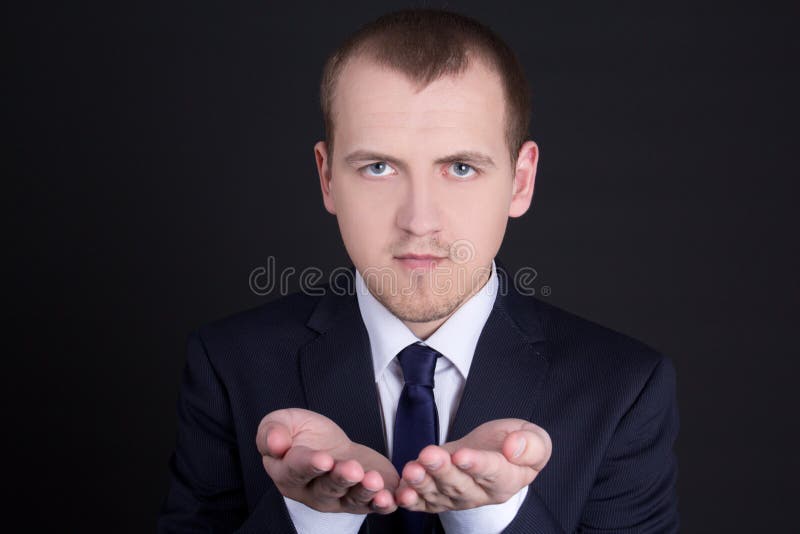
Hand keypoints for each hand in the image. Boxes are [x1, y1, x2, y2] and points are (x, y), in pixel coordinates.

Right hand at [256, 408, 399, 513]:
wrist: (328, 443)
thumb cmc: (301, 433)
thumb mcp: (282, 422)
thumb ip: (273, 431)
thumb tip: (275, 443)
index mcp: (288, 473)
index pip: (298, 470)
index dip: (310, 465)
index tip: (324, 459)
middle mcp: (313, 492)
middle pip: (327, 488)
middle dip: (341, 479)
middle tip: (353, 469)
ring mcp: (339, 500)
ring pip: (352, 499)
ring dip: (365, 491)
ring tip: (374, 481)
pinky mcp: (364, 498)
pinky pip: (374, 506)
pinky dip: (383, 504)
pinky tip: (391, 498)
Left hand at [395, 418, 551, 512]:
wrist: (497, 450)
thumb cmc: (515, 444)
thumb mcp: (535, 438)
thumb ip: (532, 445)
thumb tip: (514, 448)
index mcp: (508, 479)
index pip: (493, 473)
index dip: (476, 464)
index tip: (461, 455)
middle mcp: (481, 493)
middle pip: (460, 485)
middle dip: (443, 470)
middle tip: (429, 455)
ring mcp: (457, 497)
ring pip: (439, 493)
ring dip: (422, 482)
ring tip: (412, 469)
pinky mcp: (439, 495)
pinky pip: (424, 502)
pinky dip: (412, 499)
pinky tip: (401, 492)